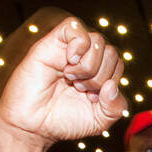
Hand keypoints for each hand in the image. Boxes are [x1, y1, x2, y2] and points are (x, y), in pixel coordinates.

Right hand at [0, 12, 126, 145]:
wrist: (33, 125)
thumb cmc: (64, 121)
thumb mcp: (100, 121)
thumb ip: (116, 107)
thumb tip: (113, 85)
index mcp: (98, 73)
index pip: (117, 63)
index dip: (111, 81)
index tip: (92, 98)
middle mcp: (84, 58)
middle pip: (110, 51)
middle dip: (101, 76)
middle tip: (81, 89)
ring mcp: (68, 50)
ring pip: (97, 40)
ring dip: (90, 65)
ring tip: (72, 80)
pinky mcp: (50, 43)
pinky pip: (73, 26)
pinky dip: (79, 44)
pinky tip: (70, 63)